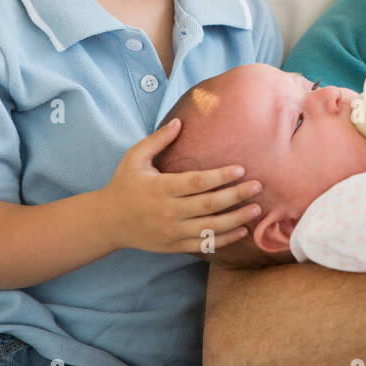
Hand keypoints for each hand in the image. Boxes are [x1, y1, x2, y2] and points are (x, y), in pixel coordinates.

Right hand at [96, 118, 264, 254]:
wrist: (107, 222)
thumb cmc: (124, 185)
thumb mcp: (134, 158)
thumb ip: (157, 140)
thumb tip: (180, 120)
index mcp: (160, 188)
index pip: (196, 182)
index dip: (220, 176)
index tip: (241, 169)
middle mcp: (167, 211)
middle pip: (208, 205)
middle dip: (236, 196)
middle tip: (258, 186)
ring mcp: (171, 231)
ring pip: (210, 227)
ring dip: (236, 219)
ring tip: (257, 209)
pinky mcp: (173, 245)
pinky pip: (203, 244)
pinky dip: (224, 239)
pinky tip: (242, 231)